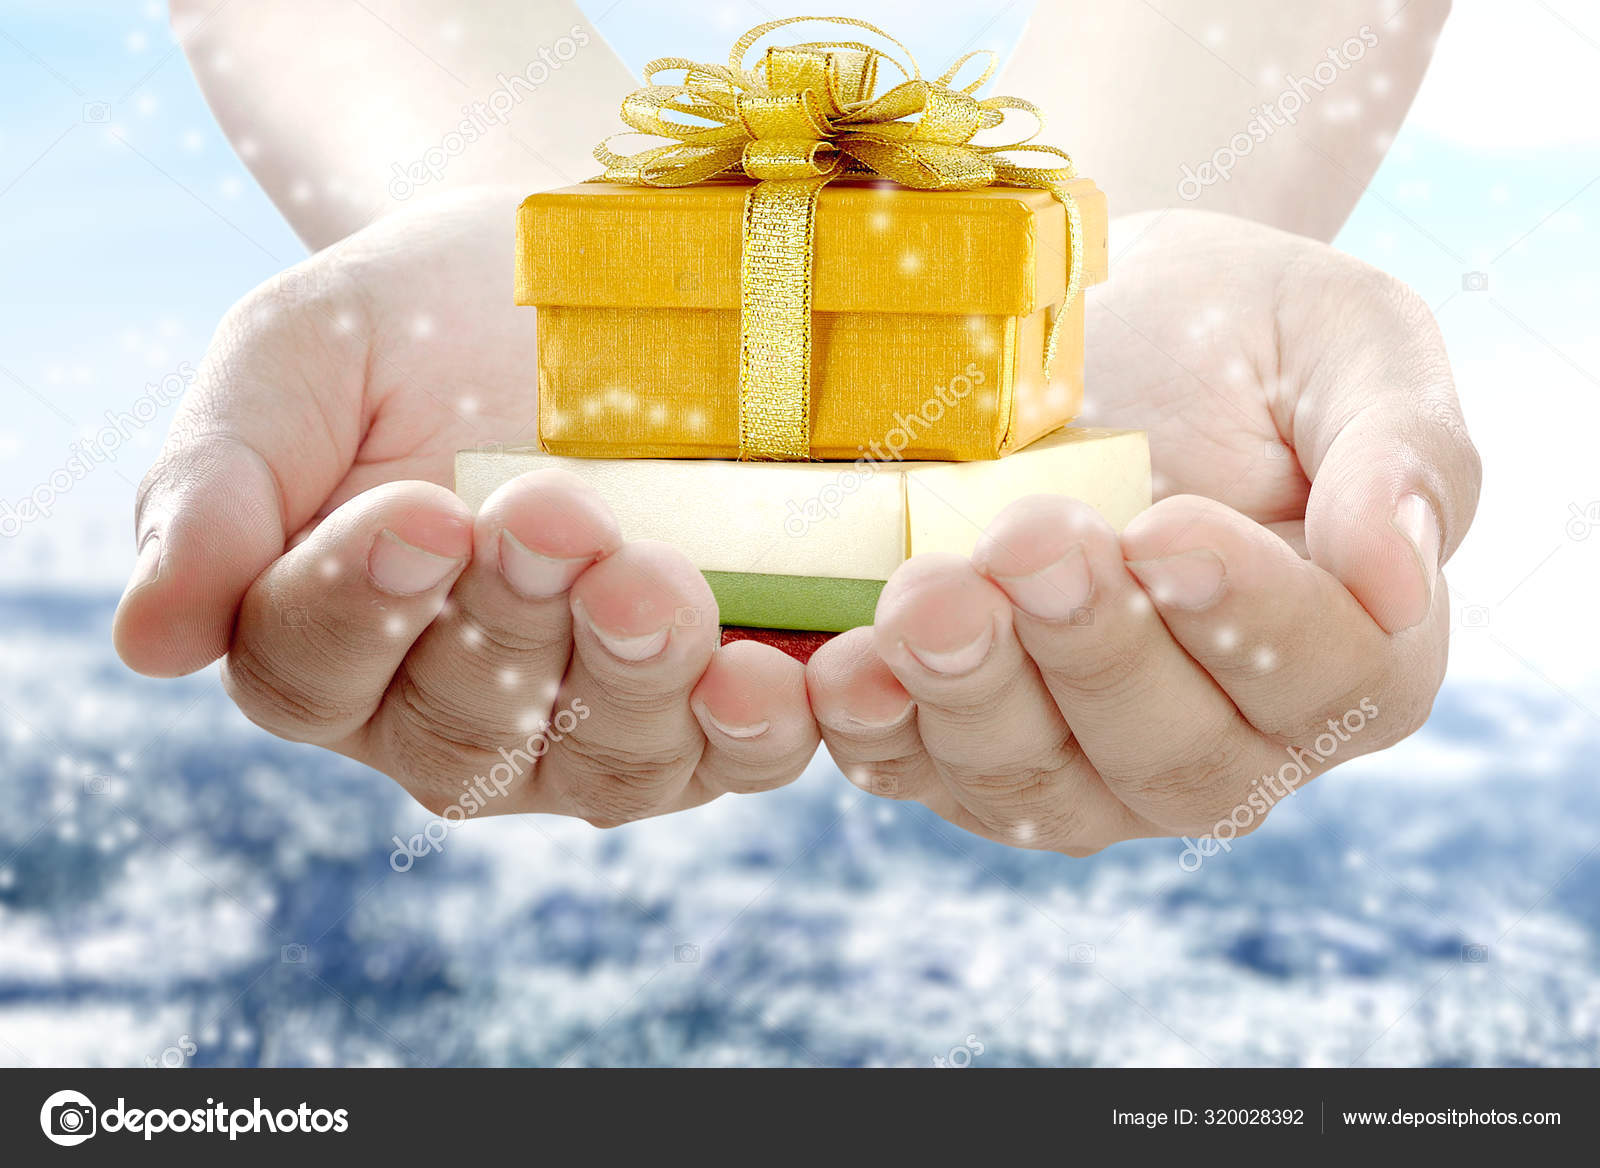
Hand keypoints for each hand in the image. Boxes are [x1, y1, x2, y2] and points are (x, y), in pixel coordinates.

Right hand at [114, 188, 817, 823]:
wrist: (585, 277)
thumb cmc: (418, 322)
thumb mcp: (296, 357)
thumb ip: (218, 482)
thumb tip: (149, 640)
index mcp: (327, 639)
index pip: (310, 671)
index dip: (359, 610)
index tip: (419, 514)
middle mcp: (455, 711)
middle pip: (466, 733)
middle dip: (511, 628)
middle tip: (555, 513)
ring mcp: (592, 720)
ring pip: (605, 765)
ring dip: (632, 683)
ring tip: (657, 580)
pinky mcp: (714, 697)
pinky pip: (736, 753)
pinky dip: (759, 729)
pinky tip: (774, 674)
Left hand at [806, 209, 1480, 853]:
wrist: (1099, 332)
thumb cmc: (1243, 334)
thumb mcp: (1351, 344)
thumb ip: (1404, 452)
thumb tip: (1401, 574)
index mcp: (1351, 655)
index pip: (1325, 681)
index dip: (1249, 620)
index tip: (1168, 526)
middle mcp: (1226, 739)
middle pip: (1174, 756)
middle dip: (1091, 652)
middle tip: (1025, 542)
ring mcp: (1091, 761)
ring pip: (1041, 787)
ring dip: (973, 701)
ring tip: (922, 599)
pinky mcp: (968, 743)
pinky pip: (922, 773)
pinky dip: (878, 734)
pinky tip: (839, 670)